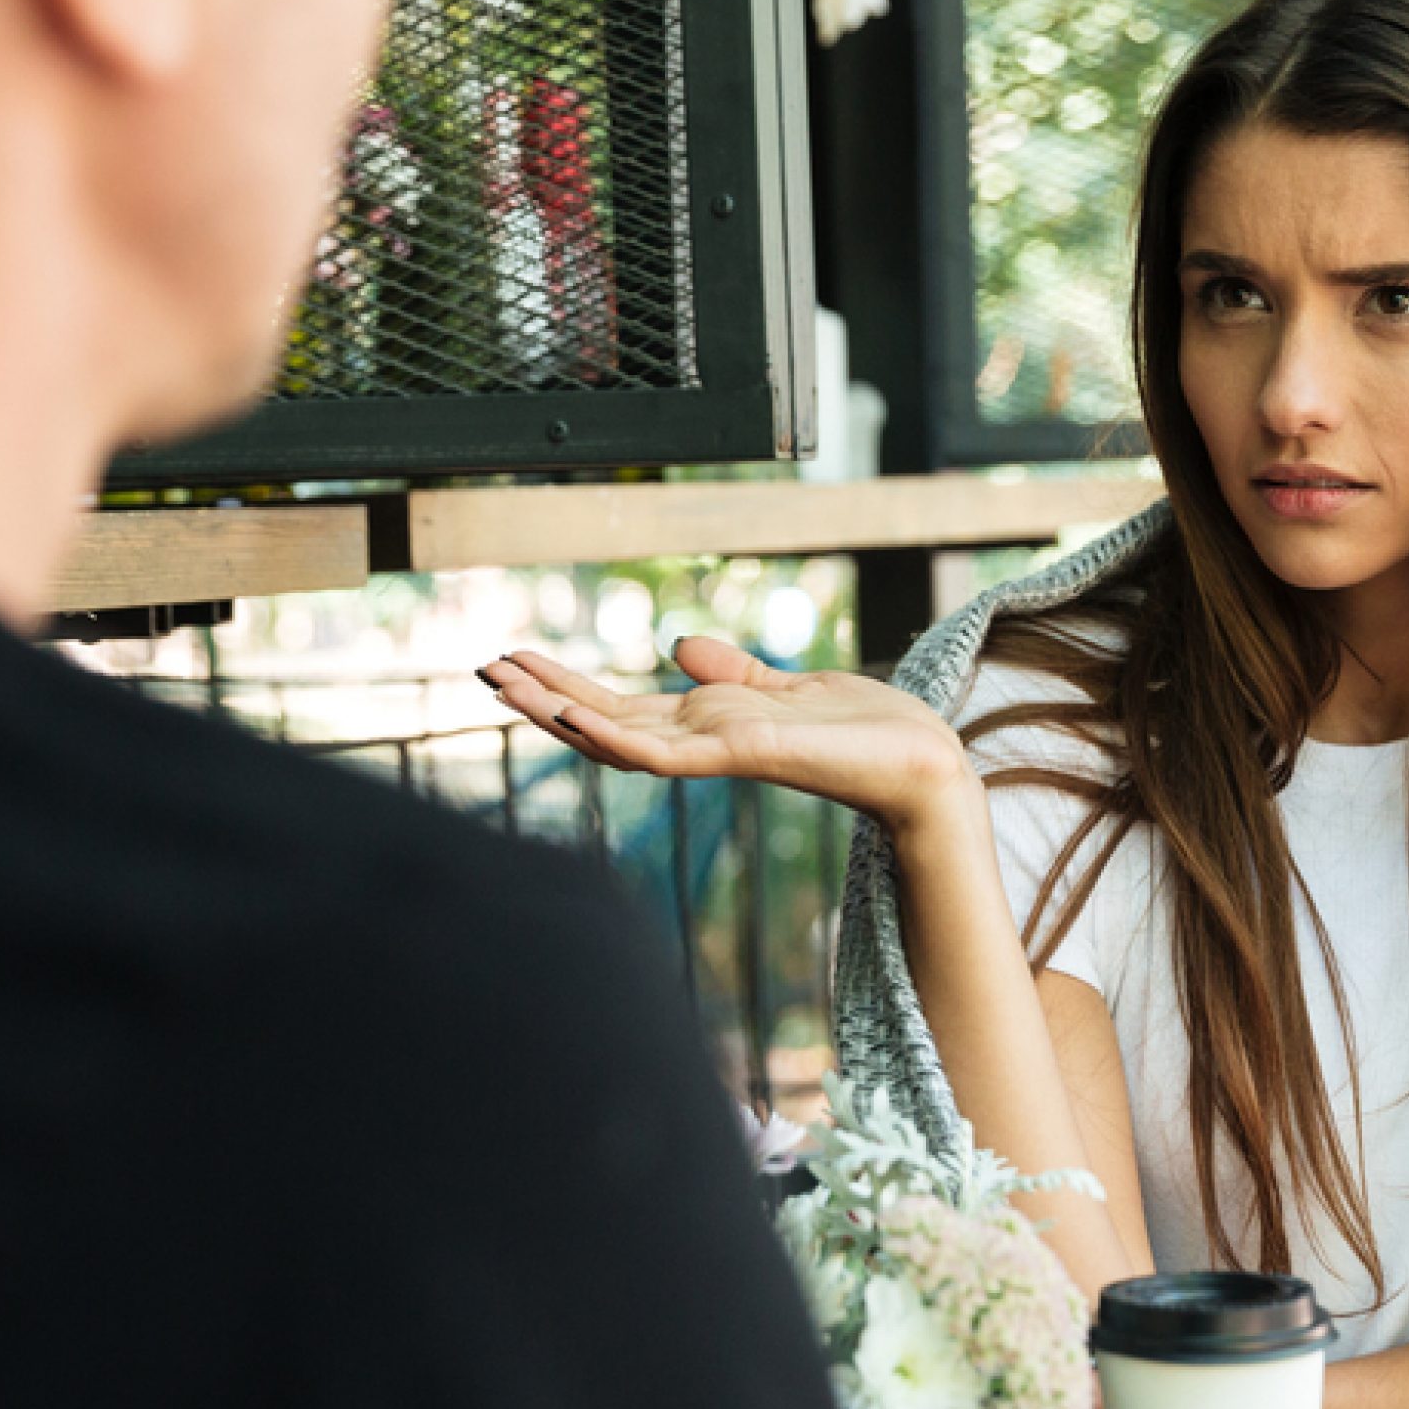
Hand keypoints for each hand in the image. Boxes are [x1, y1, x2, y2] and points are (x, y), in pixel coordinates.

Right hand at [482, 640, 974, 836]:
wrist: (925, 762)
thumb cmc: (869, 732)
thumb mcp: (788, 688)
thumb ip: (734, 673)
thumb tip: (681, 645)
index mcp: (711, 728)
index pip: (621, 707)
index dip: (568, 686)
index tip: (518, 659)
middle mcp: (705, 746)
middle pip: (605, 721)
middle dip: (544, 697)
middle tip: (483, 667)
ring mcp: (719, 756)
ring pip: (619, 738)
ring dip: (560, 712)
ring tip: (505, 682)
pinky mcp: (743, 757)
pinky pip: (665, 753)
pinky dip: (615, 735)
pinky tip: (574, 716)